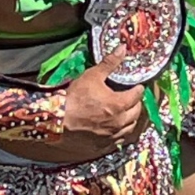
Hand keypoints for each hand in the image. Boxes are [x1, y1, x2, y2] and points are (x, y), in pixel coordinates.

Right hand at [14, 51, 145, 162]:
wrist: (56, 120)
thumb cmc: (74, 97)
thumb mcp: (92, 76)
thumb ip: (109, 63)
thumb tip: (122, 49)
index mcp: (118, 104)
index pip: (137, 95)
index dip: (138, 89)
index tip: (138, 86)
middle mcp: (118, 122)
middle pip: (136, 113)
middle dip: (137, 104)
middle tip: (133, 99)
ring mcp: (110, 135)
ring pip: (129, 129)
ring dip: (131, 120)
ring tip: (127, 114)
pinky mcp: (101, 145)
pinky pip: (117, 141)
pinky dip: (120, 134)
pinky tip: (116, 130)